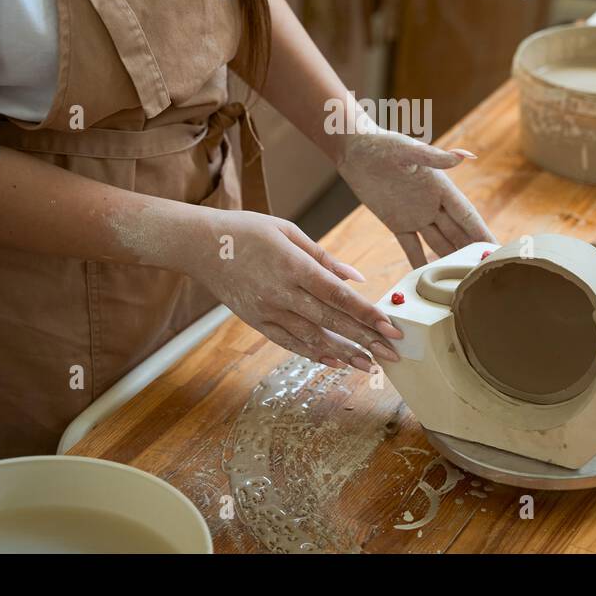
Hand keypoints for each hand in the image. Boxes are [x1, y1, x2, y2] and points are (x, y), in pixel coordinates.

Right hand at [177, 209, 401, 369]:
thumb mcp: (289, 231)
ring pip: (312, 337)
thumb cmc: (248, 231)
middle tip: (394, 355)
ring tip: (370, 365)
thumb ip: (325, 257)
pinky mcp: (257, 321)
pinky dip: (313, 353)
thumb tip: (358, 279)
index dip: (366, 313)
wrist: (200, 245)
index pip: (338, 295)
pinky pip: (289, 342)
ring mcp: (268, 310)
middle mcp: (282, 292)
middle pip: (331, 321)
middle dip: (365, 339)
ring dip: (344, 353)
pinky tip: (334, 361)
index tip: (391, 328)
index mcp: (293, 266)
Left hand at [335, 117, 495, 267]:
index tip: (498, 250)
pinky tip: (428, 280)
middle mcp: (433, 204)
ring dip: (451, 261)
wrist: (354, 149)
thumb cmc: (382, 143)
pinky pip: (412, 247)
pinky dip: (420, 263)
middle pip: (458, 234)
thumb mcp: (407, 150)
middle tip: (487, 276)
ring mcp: (416, 215)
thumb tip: (467, 155)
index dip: (483, 234)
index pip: (468, 216)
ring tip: (464, 283)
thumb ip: (435, 157)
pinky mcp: (397, 222)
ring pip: (439, 243)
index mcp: (441, 187)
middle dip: (472, 253)